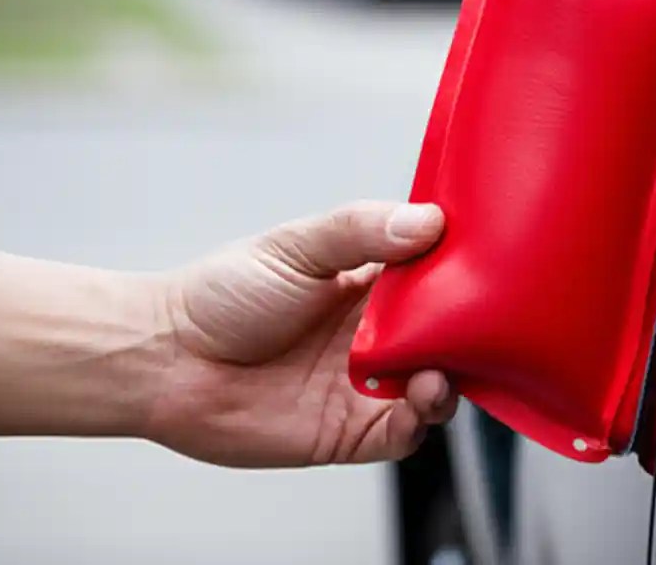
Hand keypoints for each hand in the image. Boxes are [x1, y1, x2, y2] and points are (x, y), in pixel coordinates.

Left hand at [142, 201, 455, 467]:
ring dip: (450, 380)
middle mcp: (373, 336)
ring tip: (442, 370)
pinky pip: (403, 434)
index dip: (462, 271)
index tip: (490, 261)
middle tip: (480, 325)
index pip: (431, 276)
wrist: (165, 361)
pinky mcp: (350, 432)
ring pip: (433, 388)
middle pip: (443, 337)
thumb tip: (429, 221)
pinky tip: (422, 398)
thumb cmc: (221, 295)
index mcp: (365, 285)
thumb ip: (360, 231)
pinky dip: (423, 420)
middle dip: (468, 334)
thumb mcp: (294, 246)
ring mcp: (364, 385)